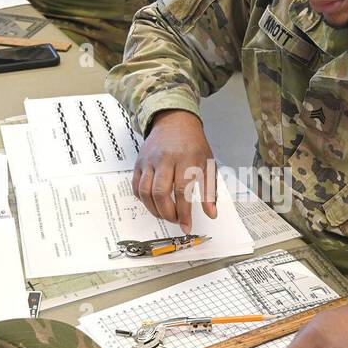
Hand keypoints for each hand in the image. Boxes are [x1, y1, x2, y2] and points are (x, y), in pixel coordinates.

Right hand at [131, 110, 217, 233]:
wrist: (175, 120)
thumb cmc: (193, 143)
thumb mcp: (208, 164)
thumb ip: (210, 191)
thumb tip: (212, 214)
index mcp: (186, 159)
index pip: (182, 191)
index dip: (184, 213)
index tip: (186, 226)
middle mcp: (165, 159)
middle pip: (160, 193)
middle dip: (167, 213)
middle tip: (175, 220)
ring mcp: (149, 160)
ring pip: (145, 191)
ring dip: (154, 209)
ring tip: (164, 214)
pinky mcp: (139, 162)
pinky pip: (135, 185)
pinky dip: (142, 199)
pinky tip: (153, 203)